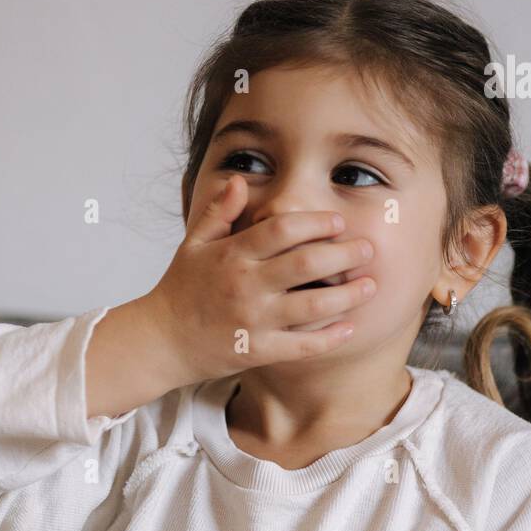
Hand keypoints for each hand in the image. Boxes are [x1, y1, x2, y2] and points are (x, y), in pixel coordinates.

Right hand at [142, 173, 376, 386]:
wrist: (160, 341)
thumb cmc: (180, 290)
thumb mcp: (193, 244)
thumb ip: (219, 211)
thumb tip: (239, 179)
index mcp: (233, 254)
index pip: (283, 229)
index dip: (316, 221)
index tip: (338, 221)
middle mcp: (246, 285)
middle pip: (306, 262)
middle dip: (344, 253)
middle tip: (367, 248)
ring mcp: (253, 320)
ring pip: (312, 306)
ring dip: (348, 295)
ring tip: (370, 286)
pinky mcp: (258, 351)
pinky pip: (302, 346)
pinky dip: (329, 338)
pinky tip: (349, 328)